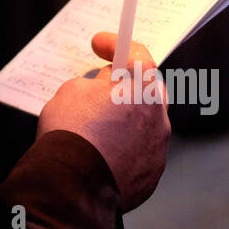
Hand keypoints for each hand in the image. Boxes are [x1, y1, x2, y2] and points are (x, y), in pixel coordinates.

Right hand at [37, 32, 169, 210]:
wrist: (69, 185)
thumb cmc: (70, 132)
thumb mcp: (73, 90)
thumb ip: (97, 84)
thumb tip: (104, 91)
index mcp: (143, 90)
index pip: (138, 56)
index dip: (117, 45)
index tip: (101, 43)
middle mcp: (158, 118)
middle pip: (148, 91)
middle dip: (128, 84)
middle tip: (104, 83)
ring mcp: (158, 150)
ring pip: (146, 125)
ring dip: (127, 119)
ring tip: (99, 123)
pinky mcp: (151, 176)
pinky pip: (140, 153)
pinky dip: (125, 148)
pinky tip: (103, 150)